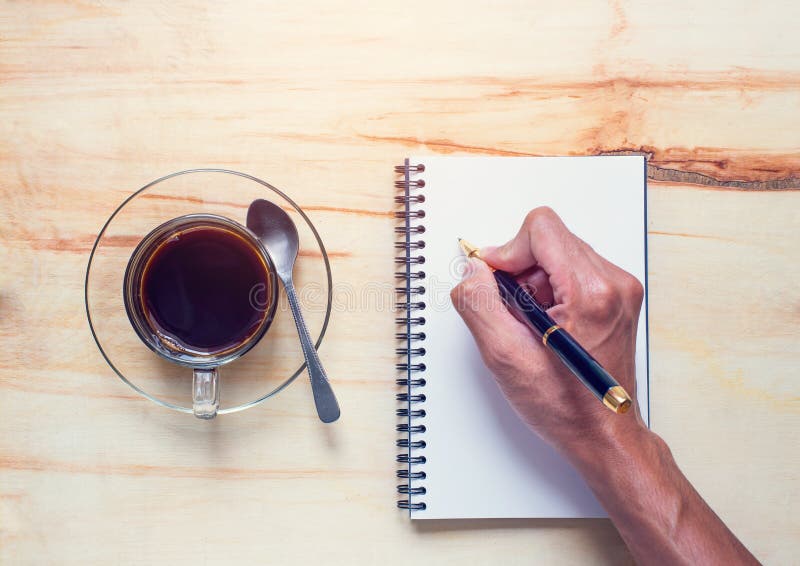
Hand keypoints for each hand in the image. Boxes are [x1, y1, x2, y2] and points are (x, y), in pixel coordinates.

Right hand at [450, 207, 645, 456]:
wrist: (604, 434)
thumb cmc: (566, 406)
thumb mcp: (504, 356)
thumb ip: (480, 303)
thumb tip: (474, 270)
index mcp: (591, 292)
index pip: (542, 228)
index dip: (507, 251)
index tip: (496, 281)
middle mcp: (614, 283)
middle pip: (550, 239)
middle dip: (521, 271)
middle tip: (515, 313)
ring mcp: (620, 289)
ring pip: (560, 253)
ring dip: (536, 282)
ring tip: (533, 324)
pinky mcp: (618, 297)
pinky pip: (574, 270)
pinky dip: (552, 290)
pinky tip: (548, 324)